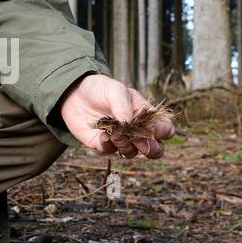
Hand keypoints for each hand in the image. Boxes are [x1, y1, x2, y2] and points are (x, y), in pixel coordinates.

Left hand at [59, 73, 173, 158]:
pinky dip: (107, 145)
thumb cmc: (102, 89)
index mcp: (145, 116)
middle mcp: (136, 131)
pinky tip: (102, 133)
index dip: (163, 132)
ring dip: (125, 145)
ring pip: (132, 153)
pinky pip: (110, 151)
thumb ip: (124, 106)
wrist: (76, 93)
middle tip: (137, 138)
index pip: (165, 130)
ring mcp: (120, 140)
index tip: (152, 127)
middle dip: (150, 149)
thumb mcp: (116, 90)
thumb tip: (128, 125)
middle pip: (155, 150)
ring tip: (115, 131)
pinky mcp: (103, 144)